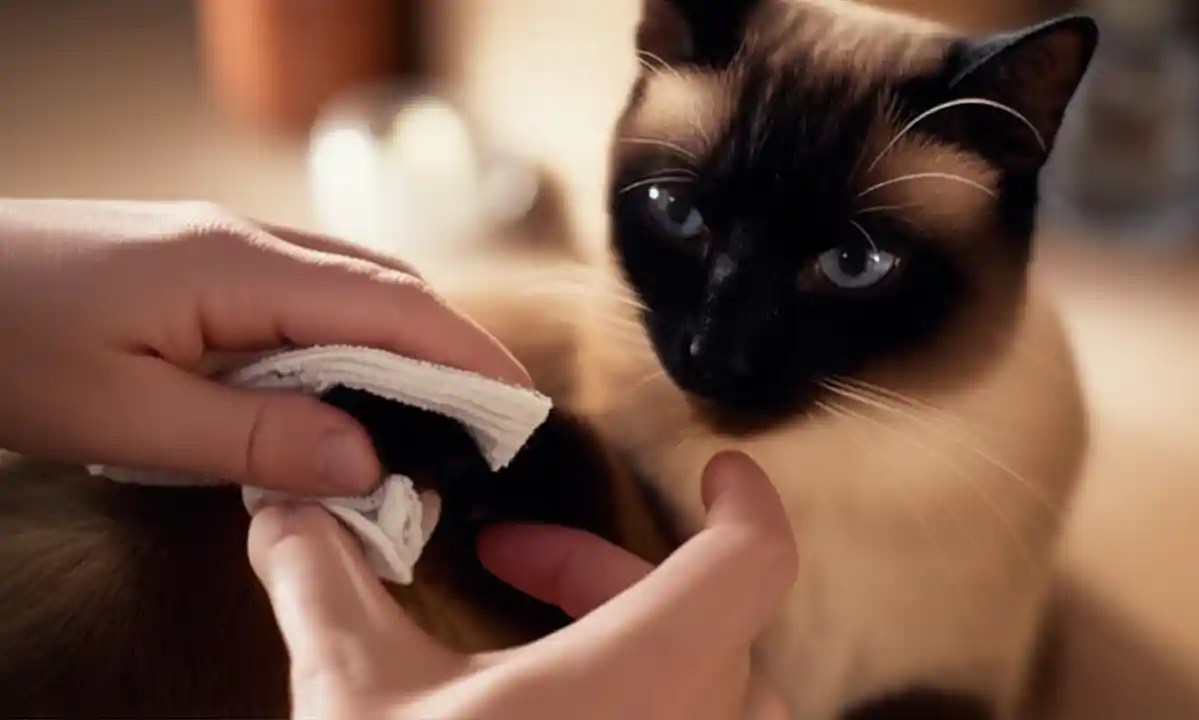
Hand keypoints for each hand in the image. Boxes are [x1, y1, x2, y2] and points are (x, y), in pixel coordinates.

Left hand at [0, 199, 528, 493]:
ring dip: (403, 346)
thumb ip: (253, 434)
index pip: (392, 309)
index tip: (518, 406)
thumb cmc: (0, 341)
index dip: (466, 357)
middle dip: (450, 351)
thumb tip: (363, 457)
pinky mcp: (199, 263)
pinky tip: (345, 386)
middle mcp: (245, 242)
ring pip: (349, 288)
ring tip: (432, 415)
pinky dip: (350, 339)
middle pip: (385, 289)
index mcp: (238, 269)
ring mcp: (221, 246)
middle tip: (487, 423)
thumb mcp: (123, 412)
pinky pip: (304, 294)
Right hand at [248, 452, 797, 719]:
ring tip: (540, 644)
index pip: (752, 561)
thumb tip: (289, 515)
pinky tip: (558, 718)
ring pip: (709, 691)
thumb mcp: (353, 697)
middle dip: (599, 574)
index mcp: (645, 677)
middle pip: (701, 618)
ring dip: (633, 646)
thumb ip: (325, 584)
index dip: (746, 501)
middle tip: (510, 560)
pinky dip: (645, 709)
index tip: (719, 472)